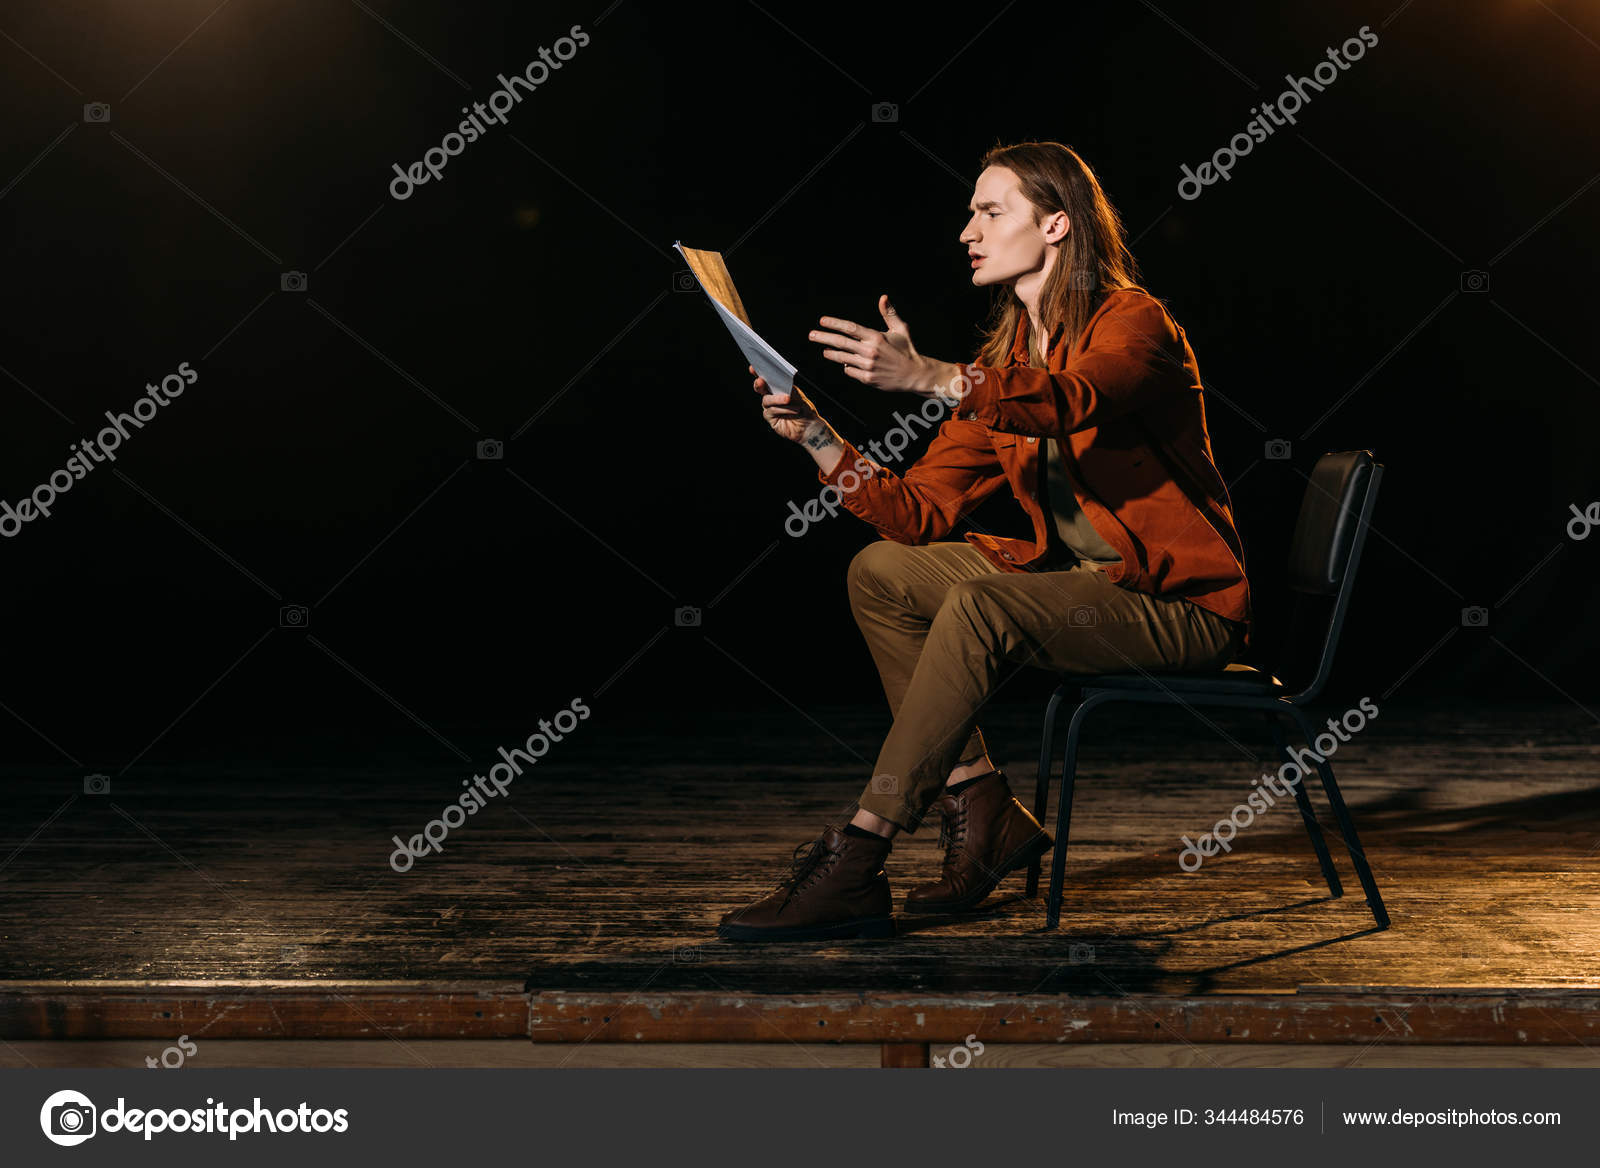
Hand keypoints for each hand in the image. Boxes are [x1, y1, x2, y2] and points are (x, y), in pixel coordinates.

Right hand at [752, 365, 819, 443]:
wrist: (809, 425)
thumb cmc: (804, 408)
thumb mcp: (797, 395)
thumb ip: (786, 388)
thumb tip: (778, 382)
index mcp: (777, 388)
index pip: (765, 378)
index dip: (757, 372)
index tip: (752, 367)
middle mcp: (771, 397)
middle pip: (760, 388)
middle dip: (759, 384)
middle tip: (761, 381)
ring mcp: (769, 408)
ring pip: (766, 400)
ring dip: (778, 399)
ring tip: (788, 399)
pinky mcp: (770, 418)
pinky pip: (771, 411)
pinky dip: (783, 409)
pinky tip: (793, 410)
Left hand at [809, 294, 932, 392]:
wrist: (914, 374)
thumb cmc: (907, 350)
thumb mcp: (900, 329)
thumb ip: (889, 313)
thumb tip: (883, 297)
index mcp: (876, 337)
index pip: (850, 328)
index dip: (834, 324)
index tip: (822, 321)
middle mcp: (870, 351)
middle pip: (840, 343)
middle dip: (823, 338)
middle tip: (812, 335)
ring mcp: (867, 366)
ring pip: (842, 358)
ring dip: (831, 353)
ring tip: (825, 350)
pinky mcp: (867, 378)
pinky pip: (850, 371)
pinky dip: (847, 366)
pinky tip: (847, 363)